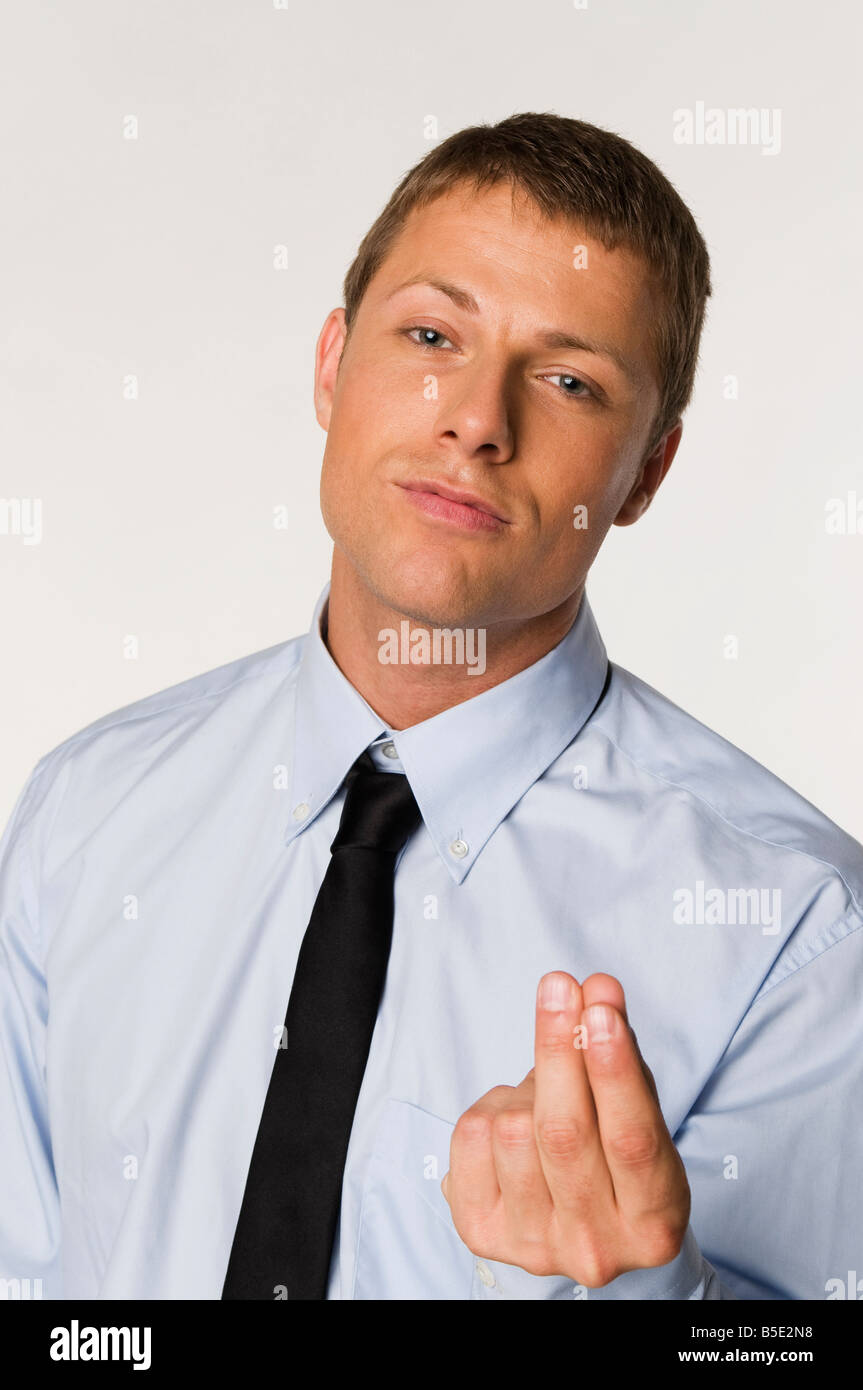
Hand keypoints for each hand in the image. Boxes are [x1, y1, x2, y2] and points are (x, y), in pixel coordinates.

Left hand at [440, 971, 689, 1286]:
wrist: (584, 1227)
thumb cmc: (619, 1157)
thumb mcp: (640, 1115)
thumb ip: (622, 1054)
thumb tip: (597, 989)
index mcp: (652, 1223)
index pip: (632, 1139)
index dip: (614, 1072)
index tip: (599, 1011)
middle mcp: (593, 1246)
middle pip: (564, 1133)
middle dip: (558, 1050)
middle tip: (559, 987)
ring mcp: (533, 1246)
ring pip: (513, 1129)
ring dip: (527, 1088)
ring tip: (545, 1092)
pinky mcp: (480, 1231)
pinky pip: (471, 1138)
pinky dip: (491, 1107)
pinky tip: (515, 1116)